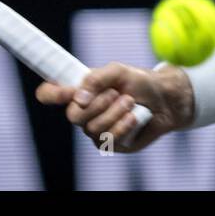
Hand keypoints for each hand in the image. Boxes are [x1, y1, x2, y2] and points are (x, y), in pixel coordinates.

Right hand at [35, 61, 193, 152]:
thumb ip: (96, 79)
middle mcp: (84, 112)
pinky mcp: (111, 144)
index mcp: (80, 91)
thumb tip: (78, 98)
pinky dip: (123, 125)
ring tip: (131, 101)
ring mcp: (95, 130)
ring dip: (115, 112)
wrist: (165, 100)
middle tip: (117, 93)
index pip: (49, 93)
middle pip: (72, 116)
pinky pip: (108, 139)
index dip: (51, 93)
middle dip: (97, 104)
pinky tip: (135, 117)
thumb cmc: (140, 82)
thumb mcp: (118, 71)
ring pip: (93, 128)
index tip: (67, 90)